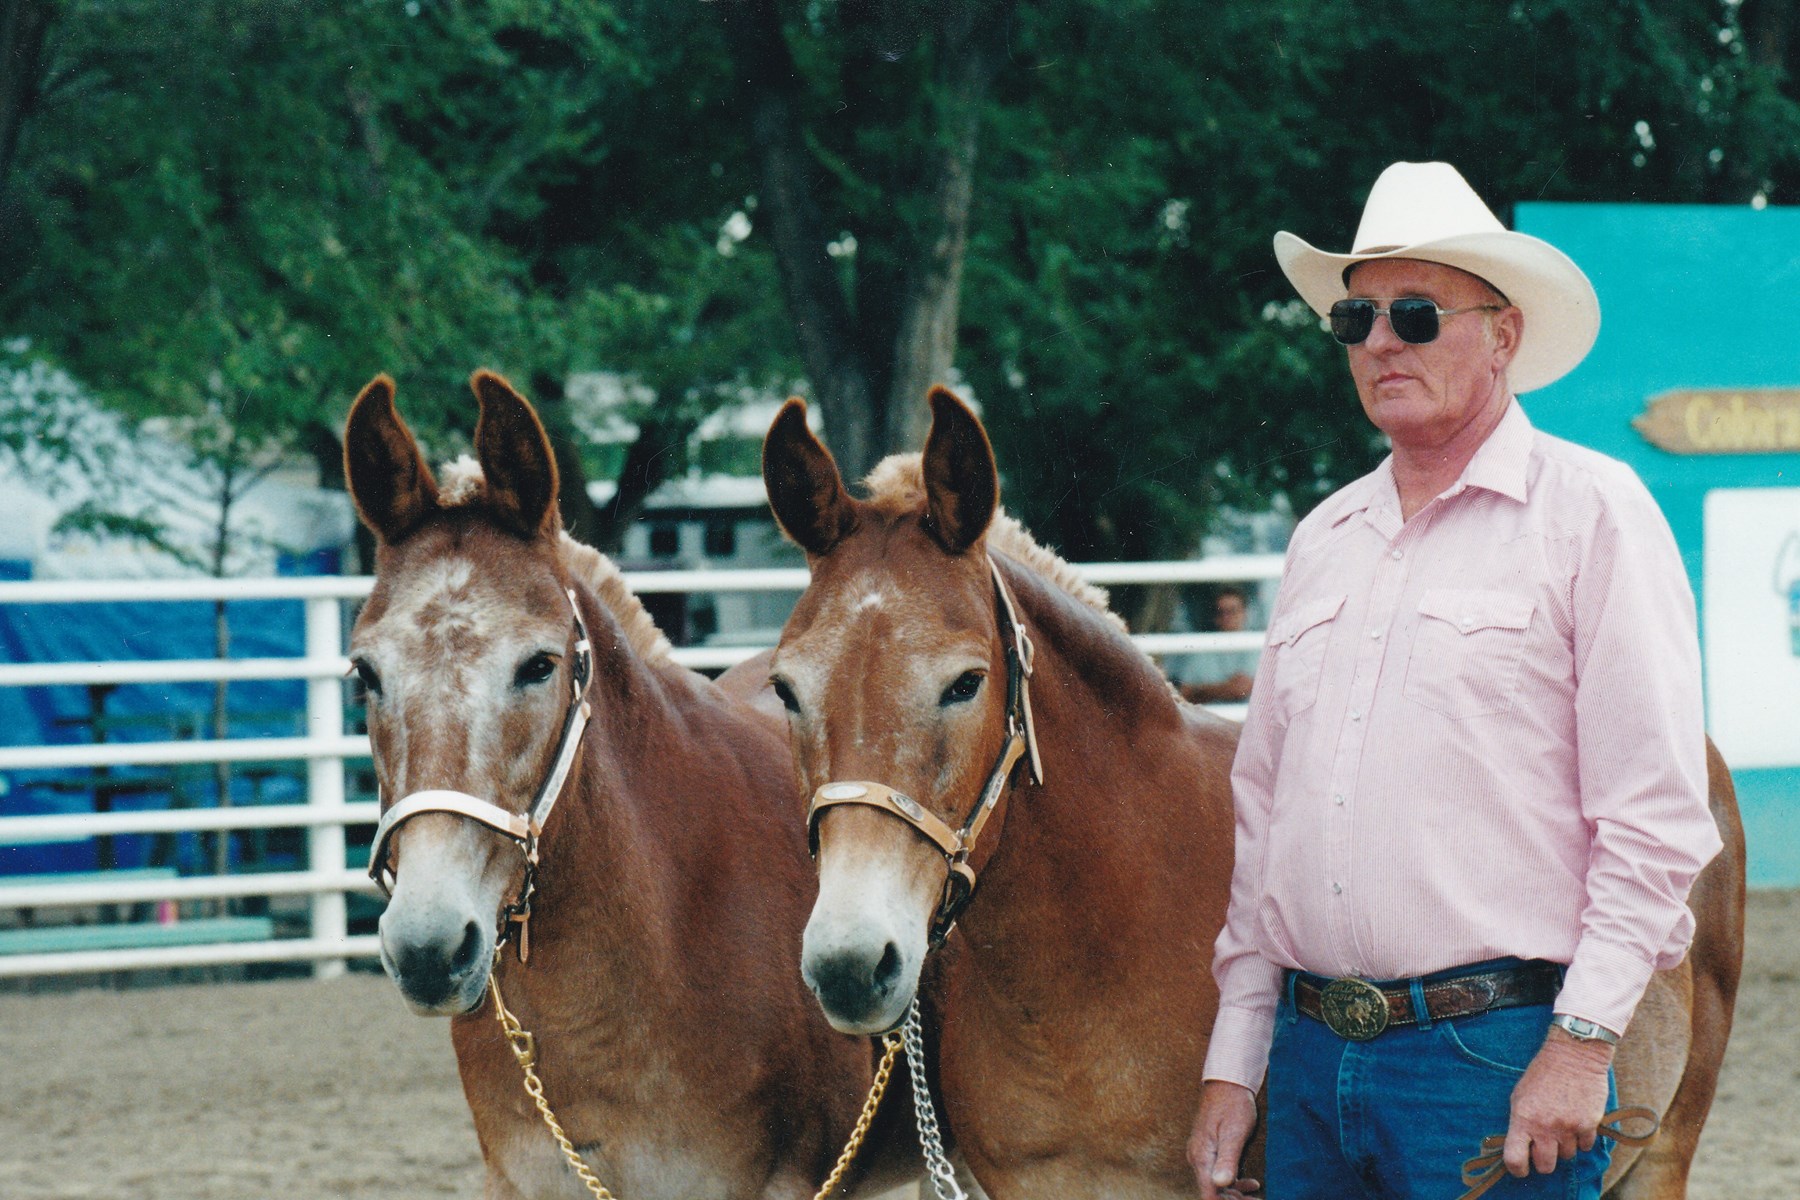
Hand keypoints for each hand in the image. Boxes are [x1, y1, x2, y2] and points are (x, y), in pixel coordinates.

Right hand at [1188, 1080, 1259, 1197]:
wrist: (1228, 1083)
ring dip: (1236, 1195)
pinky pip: (1218, 1175)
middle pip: (1212, 1193)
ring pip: (1216, 1186)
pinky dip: (1234, 1183)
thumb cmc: (1233, 1105)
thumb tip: (1220, 1184)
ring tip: (1257, 1196)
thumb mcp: (1234, 1133)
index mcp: (1202, 1156)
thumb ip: (1227, 1159)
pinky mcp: (1209, 1151)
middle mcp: (1197, 1158)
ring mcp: (1202, 1155)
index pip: (1209, 1194)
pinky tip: (1251, 1183)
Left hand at [1503, 1027, 1613, 1175]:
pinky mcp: (1589, 1124)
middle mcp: (1545, 1127)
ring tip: (1562, 1126)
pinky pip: (1585, 1146)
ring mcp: (1568, 1127)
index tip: (1521, 1168)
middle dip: (1544, 1161)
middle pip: (1545, 1166)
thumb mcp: (1519, 1096)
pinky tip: (1577, 1121)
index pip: (1514, 1159)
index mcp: (1522, 1119)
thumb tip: (1520, 1147)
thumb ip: (1520, 1123)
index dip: (1517, 1169)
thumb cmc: (1541, 1074)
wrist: (1573, 1055)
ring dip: (1564, 1146)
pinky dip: (1581, 1138)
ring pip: (1567, 1156)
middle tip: (1545, 1149)